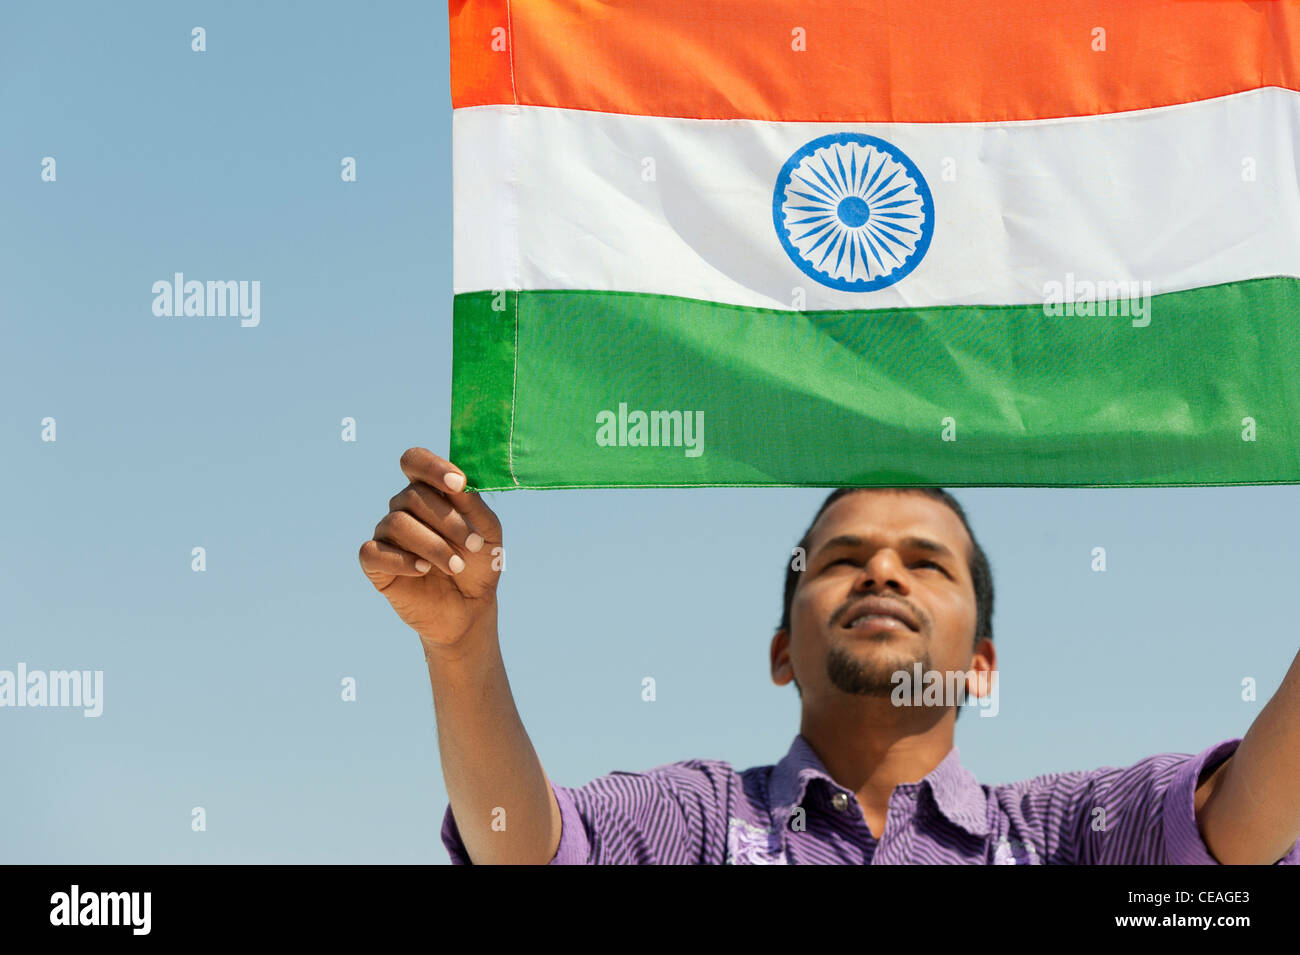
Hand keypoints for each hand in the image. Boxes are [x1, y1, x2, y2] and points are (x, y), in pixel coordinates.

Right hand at [358, 448, 502, 649]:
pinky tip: (424, 570)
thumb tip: (458, 483)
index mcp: (428, 492)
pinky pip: (373, 551)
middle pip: (411, 496)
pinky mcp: (374, 562)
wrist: (469, 607)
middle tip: (474, 545)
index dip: (432, 467)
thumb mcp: (488, 532)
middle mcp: (402, 508)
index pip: (415, 461)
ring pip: (397, 523)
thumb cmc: (478, 563)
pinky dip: (402, 560)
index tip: (457, 484)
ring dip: (433, 545)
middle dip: (448, 521)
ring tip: (456, 566)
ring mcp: (386, 534)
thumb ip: (473, 506)